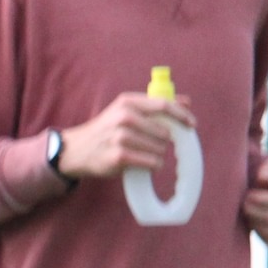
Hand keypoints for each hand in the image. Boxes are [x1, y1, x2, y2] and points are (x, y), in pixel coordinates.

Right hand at [56, 91, 195, 180]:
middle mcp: (123, 117)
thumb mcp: (125, 111)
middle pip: (164, 132)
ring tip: (143, 154)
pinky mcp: (119, 156)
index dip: (182, 116)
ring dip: (158, 155)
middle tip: (151, 145)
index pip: (164, 105)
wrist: (75, 150)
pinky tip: (144, 164)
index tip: (192, 125)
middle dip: (164, 141)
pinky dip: (153, 165)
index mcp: (127, 102)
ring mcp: (120, 137)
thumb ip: (154, 106)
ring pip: (160, 148)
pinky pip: (151, 162)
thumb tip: (186, 102)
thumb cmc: (106, 130)